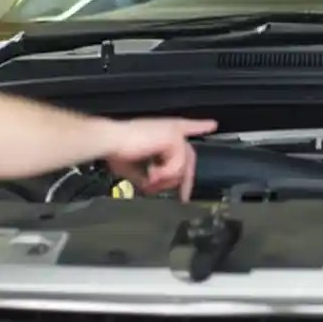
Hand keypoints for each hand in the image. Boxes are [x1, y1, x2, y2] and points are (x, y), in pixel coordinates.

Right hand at [103, 117, 217, 200]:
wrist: (110, 141)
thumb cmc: (116, 149)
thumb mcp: (136, 168)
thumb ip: (149, 176)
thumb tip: (152, 187)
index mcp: (161, 132)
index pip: (186, 128)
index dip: (200, 126)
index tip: (212, 125)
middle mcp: (170, 129)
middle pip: (189, 157)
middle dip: (185, 180)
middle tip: (183, 196)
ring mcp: (174, 133)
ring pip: (182, 167)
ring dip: (166, 180)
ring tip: (151, 181)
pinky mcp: (173, 138)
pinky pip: (177, 166)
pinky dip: (164, 175)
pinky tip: (152, 174)